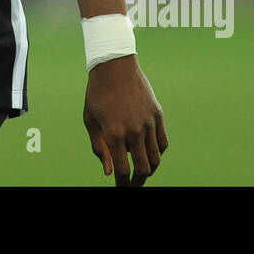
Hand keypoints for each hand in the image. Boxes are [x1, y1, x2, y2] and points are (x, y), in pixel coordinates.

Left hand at [83, 54, 167, 185]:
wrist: (114, 66)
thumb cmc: (97, 93)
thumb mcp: (90, 120)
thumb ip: (99, 148)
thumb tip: (109, 172)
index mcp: (113, 133)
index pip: (122, 170)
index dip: (122, 184)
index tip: (121, 188)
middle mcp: (133, 130)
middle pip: (142, 169)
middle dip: (137, 182)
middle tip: (132, 185)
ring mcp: (148, 122)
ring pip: (156, 159)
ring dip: (149, 170)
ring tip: (142, 173)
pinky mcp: (157, 115)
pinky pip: (163, 143)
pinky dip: (158, 154)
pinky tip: (150, 155)